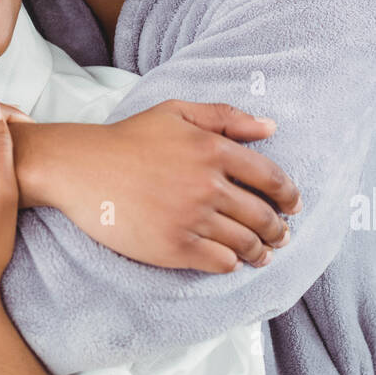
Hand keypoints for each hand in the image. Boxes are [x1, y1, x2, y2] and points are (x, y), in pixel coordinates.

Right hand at [31, 100, 299, 272]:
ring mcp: (191, 218)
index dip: (290, 195)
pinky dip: (232, 263)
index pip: (271, 178)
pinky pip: (219, 262)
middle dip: (279, 229)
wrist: (81, 168)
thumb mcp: (177, 111)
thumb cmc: (129, 137)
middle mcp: (208, 185)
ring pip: (245, 243)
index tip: (293, 205)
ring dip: (261, 251)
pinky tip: (231, 260)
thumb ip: (226, 116)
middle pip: (263, 216)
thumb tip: (270, 127)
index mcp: (213, 149)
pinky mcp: (173, 247)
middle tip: (283, 236)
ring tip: (263, 254)